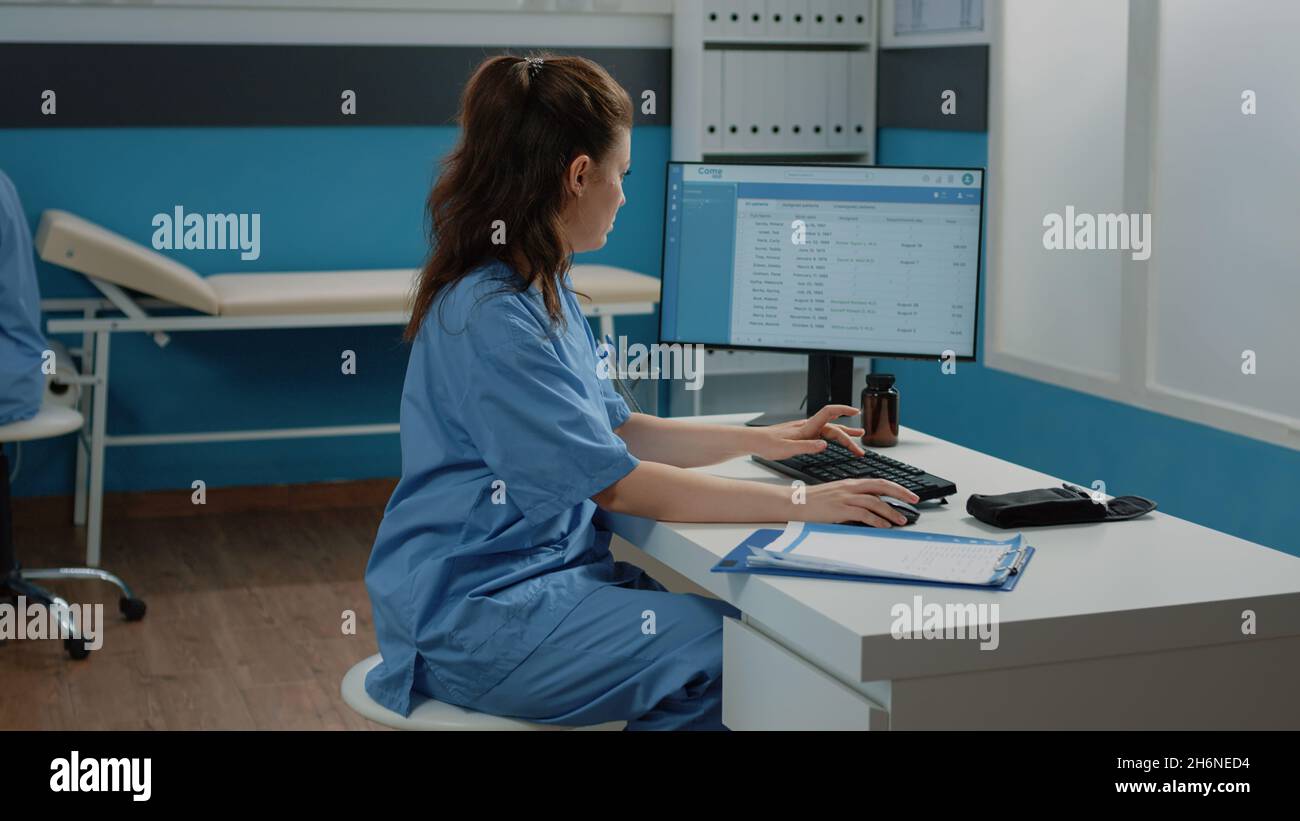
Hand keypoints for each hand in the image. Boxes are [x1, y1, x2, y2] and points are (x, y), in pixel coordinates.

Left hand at [751, 404, 866, 459]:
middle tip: (861, 444)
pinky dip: (832, 437)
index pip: (828, 413)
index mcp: (806, 427)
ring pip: (829, 430)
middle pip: (833, 427)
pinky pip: (822, 434)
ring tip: (858, 436)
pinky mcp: (801, 435)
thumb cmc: (767, 444)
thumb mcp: (787, 449)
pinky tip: (834, 440)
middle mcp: (807, 426)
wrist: (754, 442)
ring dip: (844, 435)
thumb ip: (807, 447)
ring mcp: (805, 430)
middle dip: (849, 434)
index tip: (856, 411)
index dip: (843, 410)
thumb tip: (825, 444)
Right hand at [804, 479, 920, 527]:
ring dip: (891, 511)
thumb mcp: (835, 497)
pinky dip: (877, 520)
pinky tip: (884, 525)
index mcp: (850, 483)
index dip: (896, 487)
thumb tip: (870, 510)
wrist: (794, 503)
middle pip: (881, 486)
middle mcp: (849, 487)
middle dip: (900, 493)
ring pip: (875, 501)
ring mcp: (845, 498)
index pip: (878, 482)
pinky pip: (864, 514)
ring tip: (901, 520)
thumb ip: (852, 500)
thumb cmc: (812, 502)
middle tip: (914, 501)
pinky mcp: (840, 509)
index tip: (908, 494)